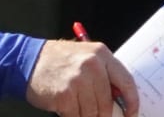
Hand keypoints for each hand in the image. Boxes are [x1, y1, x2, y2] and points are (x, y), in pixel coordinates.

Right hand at [25, 40, 139, 116]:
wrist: (29, 60)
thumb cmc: (60, 60)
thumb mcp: (87, 57)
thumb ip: (104, 73)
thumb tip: (119, 98)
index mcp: (102, 54)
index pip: (126, 81)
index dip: (132, 101)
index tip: (132, 113)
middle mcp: (93, 66)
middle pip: (107, 101)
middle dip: (106, 115)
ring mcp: (78, 80)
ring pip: (92, 111)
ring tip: (81, 112)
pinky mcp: (64, 95)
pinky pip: (76, 115)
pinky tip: (68, 111)